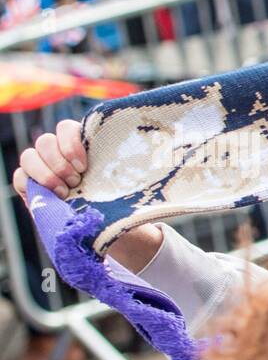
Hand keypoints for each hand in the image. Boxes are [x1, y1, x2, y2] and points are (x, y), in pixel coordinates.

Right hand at [12, 120, 162, 271]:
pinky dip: (32, 184)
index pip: (66, 128)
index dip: (70, 142)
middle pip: (44, 141)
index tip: (85, 165)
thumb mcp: (129, 186)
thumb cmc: (124, 203)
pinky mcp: (32, 186)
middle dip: (59, 162)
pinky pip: (21, 177)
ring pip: (29, 156)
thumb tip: (155, 156)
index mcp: (83, 146)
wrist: (115, 231)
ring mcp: (43, 169)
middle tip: (77, 181)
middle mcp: (60, 154)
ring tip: (66, 192)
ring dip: (46, 173)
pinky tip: (53, 198)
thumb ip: (127, 171)